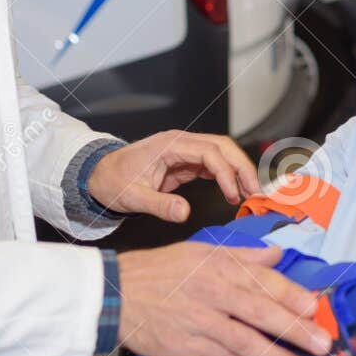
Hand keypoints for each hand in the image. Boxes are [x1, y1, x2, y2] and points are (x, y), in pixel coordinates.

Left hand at [88, 131, 260, 222]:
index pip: (209, 151)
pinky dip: (227, 177)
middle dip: (242, 167)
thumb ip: (159, 204)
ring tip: (250, 193)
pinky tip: (234, 193)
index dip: (226, 172)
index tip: (233, 195)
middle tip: (255, 191)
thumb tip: (185, 213)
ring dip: (238, 171)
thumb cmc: (113, 181)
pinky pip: (214, 165)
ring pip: (222, 154)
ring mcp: (185, 151)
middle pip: (223, 147)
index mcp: (170, 145)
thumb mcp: (132, 197)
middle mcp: (181, 143)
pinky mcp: (186, 162)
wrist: (100, 175)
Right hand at [117, 242, 329, 355]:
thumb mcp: (202, 251)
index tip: (315, 308)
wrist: (117, 292)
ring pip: (243, 342)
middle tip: (321, 345)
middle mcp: (212, 292)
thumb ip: (243, 255)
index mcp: (220, 266)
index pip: (263, 281)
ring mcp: (198, 321)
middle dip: (293, 330)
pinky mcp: (185, 346)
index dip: (291, 295)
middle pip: (259, 313)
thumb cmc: (163, 271)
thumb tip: (278, 255)